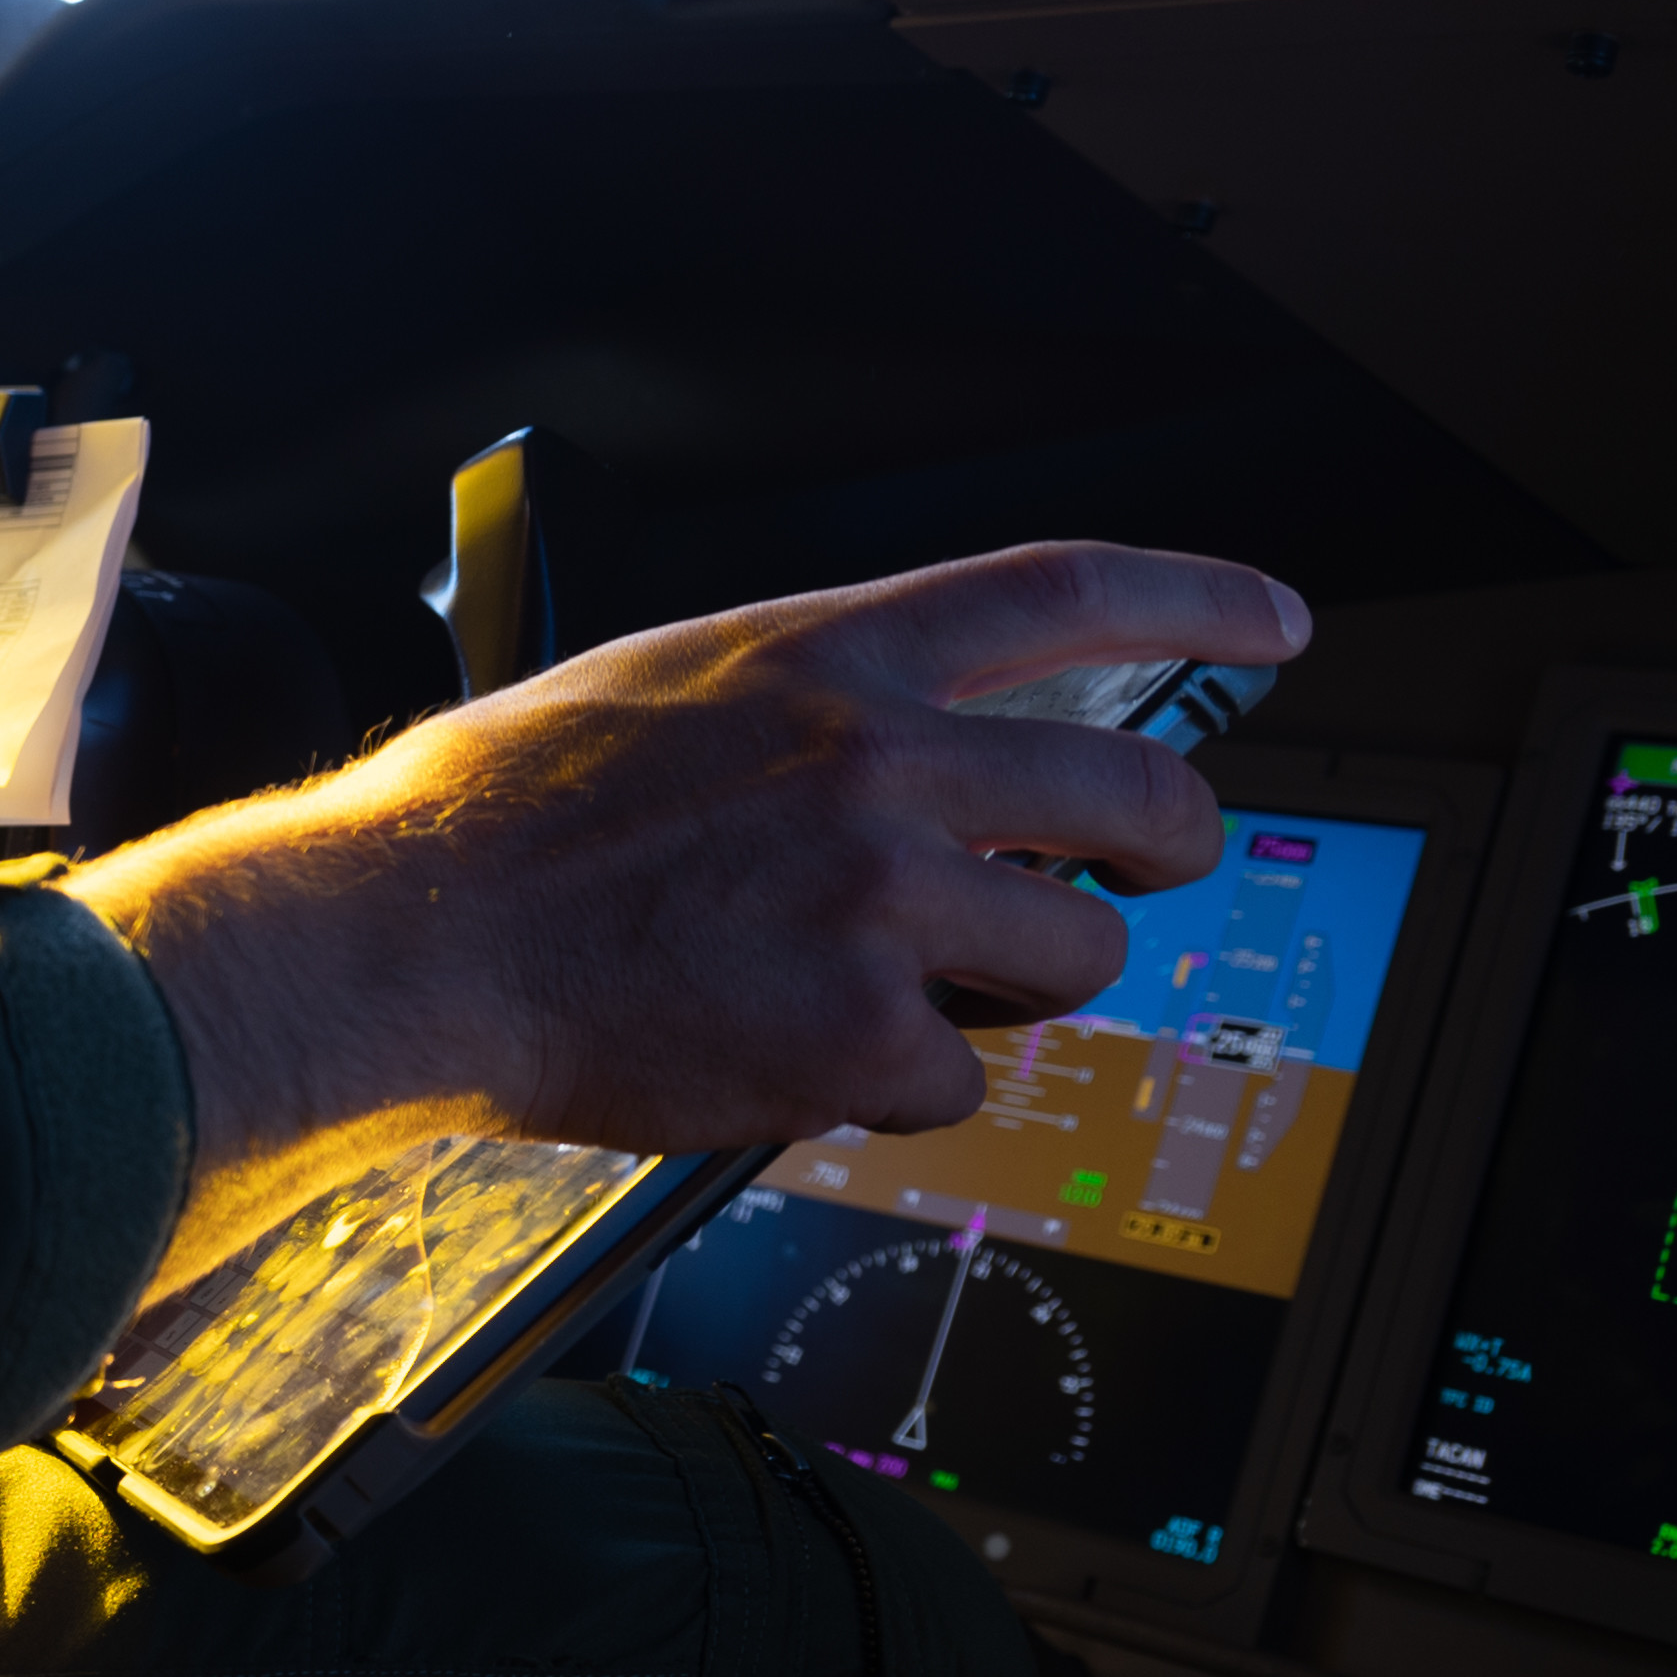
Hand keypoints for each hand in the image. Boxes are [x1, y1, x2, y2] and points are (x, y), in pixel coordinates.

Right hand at [69, 541, 1307, 1299]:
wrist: (405, 938)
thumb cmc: (494, 819)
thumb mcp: (658, 688)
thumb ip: (803, 705)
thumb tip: (910, 745)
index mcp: (822, 659)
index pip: (1061, 593)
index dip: (1196, 599)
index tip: (1271, 622)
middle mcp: (876, 761)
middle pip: (1140, 800)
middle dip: (1171, 850)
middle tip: (1139, 876)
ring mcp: (881, 898)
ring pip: (1077, 958)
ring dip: (1017, 989)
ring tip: (891, 987)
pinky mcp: (867, 1032)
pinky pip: (961, 1076)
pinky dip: (892, 1083)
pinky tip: (790, 1051)